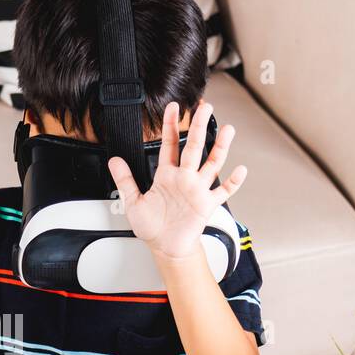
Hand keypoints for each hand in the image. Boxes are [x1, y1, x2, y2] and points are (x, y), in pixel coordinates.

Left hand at [108, 101, 246, 260]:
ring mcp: (197, 190)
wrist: (166, 247)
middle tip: (204, 107)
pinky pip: (223, 191)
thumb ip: (125, 180)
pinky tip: (241, 170)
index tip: (173, 107)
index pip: (170, 144)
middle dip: (199, 126)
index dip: (171, 125)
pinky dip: (233, 182)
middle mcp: (184, 179)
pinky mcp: (206, 205)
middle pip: (194, 147)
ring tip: (228, 130)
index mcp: (167, 175)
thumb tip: (114, 161)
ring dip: (220, 147)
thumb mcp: (133, 202)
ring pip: (212, 164)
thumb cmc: (152, 226)